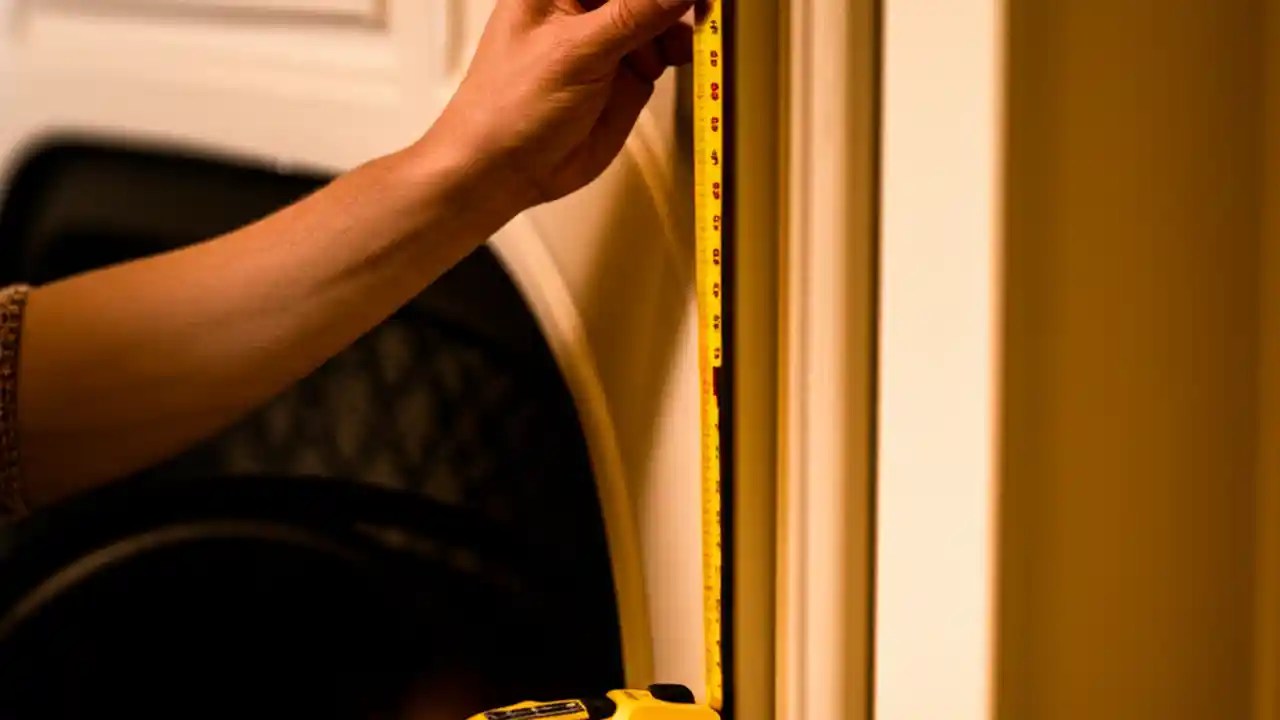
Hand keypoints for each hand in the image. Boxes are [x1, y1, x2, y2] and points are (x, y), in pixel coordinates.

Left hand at [419, 0, 694, 213]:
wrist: (504, 172)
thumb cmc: (511, 105)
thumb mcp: (577, 50)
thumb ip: (635, 13)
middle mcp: (584, 5)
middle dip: (675, 1)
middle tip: (705, 7)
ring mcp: (610, 39)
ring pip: (663, 14)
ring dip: (685, 20)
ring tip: (702, 30)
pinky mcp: (628, 75)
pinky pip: (667, 51)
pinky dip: (686, 49)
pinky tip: (695, 52)